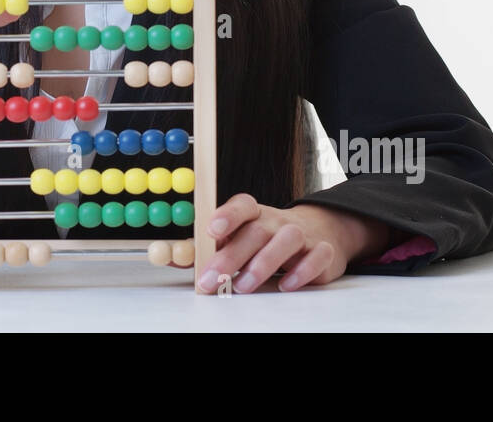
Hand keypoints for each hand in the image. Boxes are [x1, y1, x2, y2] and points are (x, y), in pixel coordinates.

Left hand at [189, 194, 388, 293]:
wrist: (318, 233)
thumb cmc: (267, 239)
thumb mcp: (238, 239)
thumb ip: (207, 249)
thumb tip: (170, 256)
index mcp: (254, 214)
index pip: (242, 206)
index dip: (226, 215)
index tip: (211, 230)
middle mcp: (276, 221)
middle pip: (255, 231)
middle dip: (231, 256)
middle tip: (212, 279)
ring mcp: (302, 234)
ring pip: (286, 240)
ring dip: (263, 263)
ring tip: (244, 285)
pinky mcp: (322, 252)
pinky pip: (316, 257)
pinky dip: (301, 271)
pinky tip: (285, 285)